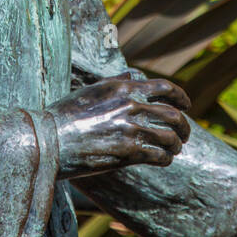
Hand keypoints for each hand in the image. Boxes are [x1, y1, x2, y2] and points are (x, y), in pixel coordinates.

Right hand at [48, 76, 190, 178]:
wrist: (50, 140)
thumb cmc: (66, 115)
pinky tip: (163, 160)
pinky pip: (159, 156)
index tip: (187, 105)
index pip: (165, 87)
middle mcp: (132, 105)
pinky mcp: (128, 152)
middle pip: (173, 115)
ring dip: (176, 145)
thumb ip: (116, 82)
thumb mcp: (91, 90)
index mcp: (124, 87)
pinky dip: (166, 159)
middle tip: (184, 134)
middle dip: (184, 126)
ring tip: (174, 150)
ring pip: (170, 137)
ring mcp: (131, 129)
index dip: (181, 97)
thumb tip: (132, 76)